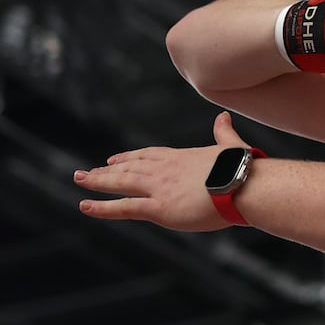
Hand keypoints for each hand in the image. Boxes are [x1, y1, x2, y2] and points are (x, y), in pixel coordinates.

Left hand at [74, 112, 252, 230]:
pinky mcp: (159, 207)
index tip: (114, 159)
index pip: (148, 155)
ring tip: (79, 179)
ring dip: (97, 181)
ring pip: (120, 183)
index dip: (129, 158)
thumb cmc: (244, 169)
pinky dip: (102, 207)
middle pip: (128, 168)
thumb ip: (223, 133)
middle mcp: (164, 169)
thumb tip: (224, 117)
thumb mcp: (232, 147)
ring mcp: (159, 187)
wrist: (245, 186)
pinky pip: (124, 207)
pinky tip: (85, 205)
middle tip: (87, 172)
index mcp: (180, 157)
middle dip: (106, 170)